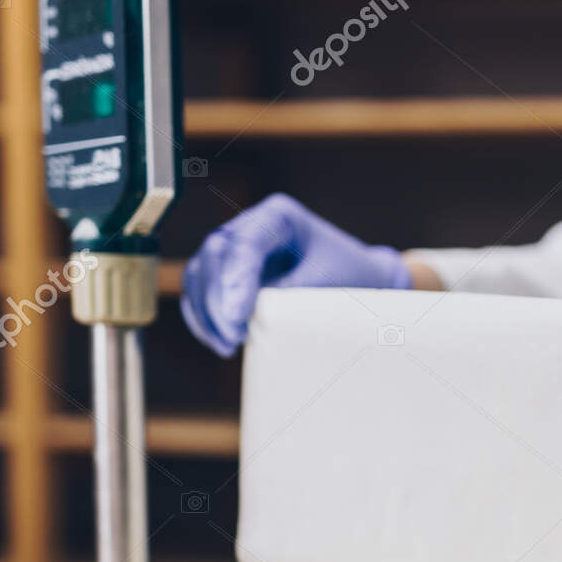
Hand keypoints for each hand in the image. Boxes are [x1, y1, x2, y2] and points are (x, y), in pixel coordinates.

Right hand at [180, 193, 409, 355]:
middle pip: (215, 255)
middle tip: (235, 336)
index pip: (246, 244)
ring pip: (201, 273)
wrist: (360, 280)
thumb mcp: (325, 283)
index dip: (236, 279)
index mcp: (278, 216)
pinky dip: (204, 317)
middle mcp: (250, 226)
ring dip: (207, 312)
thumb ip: (286, 294)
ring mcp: (236, 248)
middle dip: (218, 299)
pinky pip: (201, 291)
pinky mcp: (229, 272)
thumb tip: (246, 315)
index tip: (237, 316)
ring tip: (229, 345)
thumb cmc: (348, 276)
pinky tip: (219, 341)